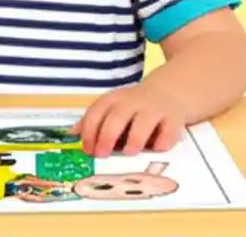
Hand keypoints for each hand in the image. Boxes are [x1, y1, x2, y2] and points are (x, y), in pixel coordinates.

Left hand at [69, 82, 187, 156]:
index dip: (89, 130)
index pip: (97, 111)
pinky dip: (164, 140)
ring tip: (129, 152)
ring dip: (135, 137)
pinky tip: (158, 149)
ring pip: (144, 121)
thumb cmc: (135, 106)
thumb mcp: (113, 107)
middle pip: (117, 116)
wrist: (170, 90)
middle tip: (102, 154)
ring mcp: (154, 109)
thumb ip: (93, 121)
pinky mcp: (174, 117)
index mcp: (114, 100)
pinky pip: (169, 129)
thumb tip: (71, 134)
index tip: (86, 149)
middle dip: (107, 135)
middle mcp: (133, 102)